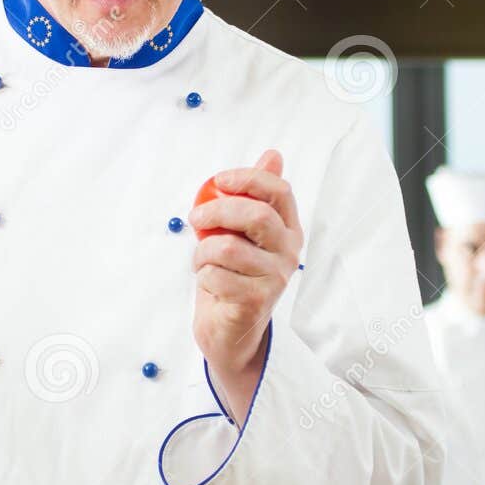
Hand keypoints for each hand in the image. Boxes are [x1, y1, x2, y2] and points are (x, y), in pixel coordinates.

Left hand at [189, 149, 303, 425]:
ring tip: (201, 260)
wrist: (231, 330)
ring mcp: (275, 278)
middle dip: (217, 211)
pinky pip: (217, 275)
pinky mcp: (256, 301)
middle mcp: (288, 252)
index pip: (279, 191)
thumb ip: (255, 196)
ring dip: (202, 252)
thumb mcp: (243, 233)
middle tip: (195, 219)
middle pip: (255, 215)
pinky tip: (208, 281)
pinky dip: (203, 275)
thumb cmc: (235, 274)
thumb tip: (273, 154)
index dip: (248, 179)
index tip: (220, 180)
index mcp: (288, 229)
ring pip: (228, 247)